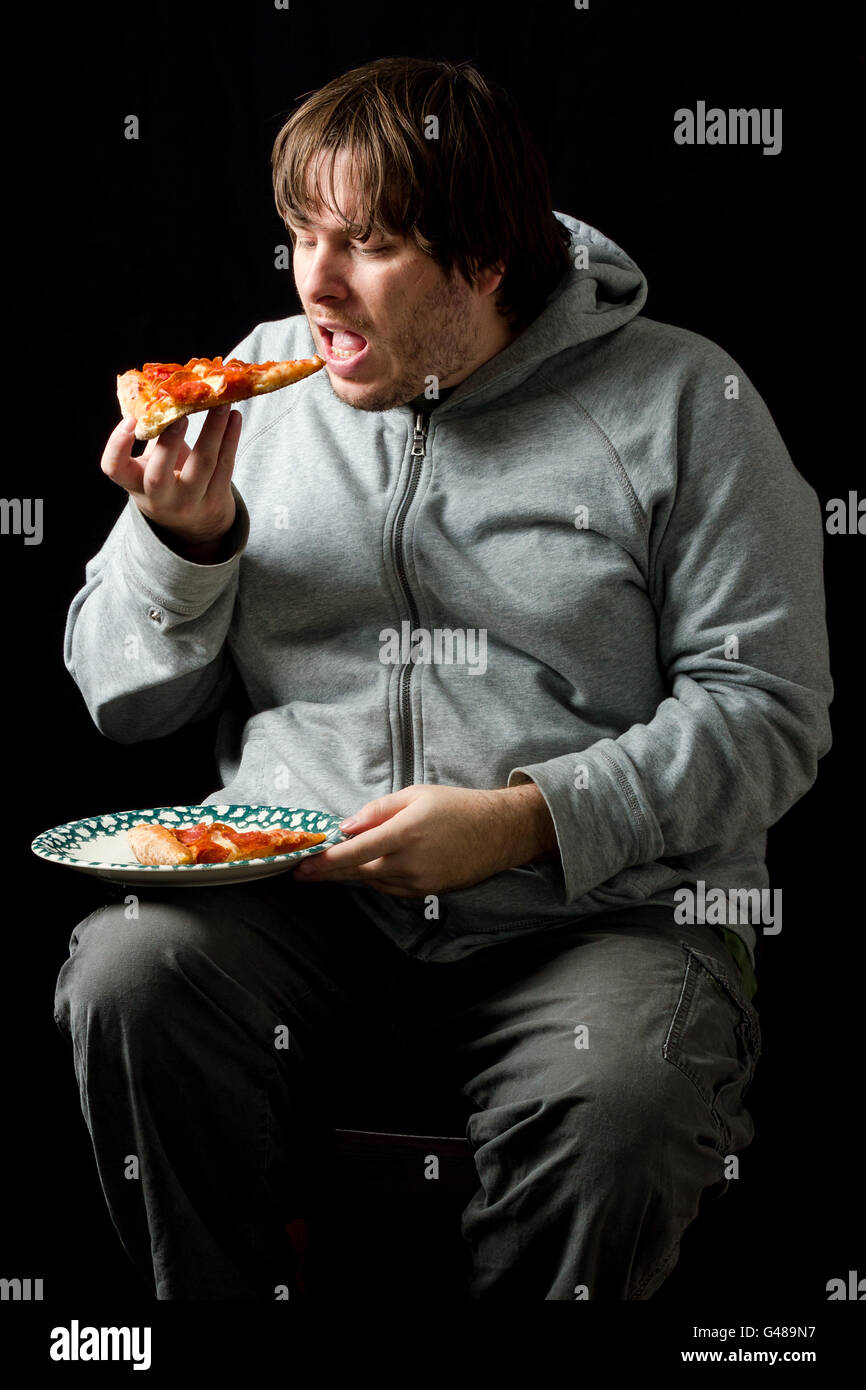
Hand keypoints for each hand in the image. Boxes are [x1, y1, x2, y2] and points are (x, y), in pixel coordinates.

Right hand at [101, 406, 241, 549]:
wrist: (195, 521)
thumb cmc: (167, 478)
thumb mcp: (150, 464)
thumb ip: (152, 433)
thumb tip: (159, 386)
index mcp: (135, 484)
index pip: (114, 469)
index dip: (117, 445)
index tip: (129, 421)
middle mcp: (159, 498)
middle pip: (159, 475)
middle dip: (170, 444)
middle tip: (181, 415)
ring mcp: (189, 502)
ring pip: (203, 465)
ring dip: (213, 430)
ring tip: (221, 403)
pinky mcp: (216, 499)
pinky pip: (225, 466)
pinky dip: (230, 438)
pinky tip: (235, 417)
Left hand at [292, 782, 556, 896]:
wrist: (499, 832)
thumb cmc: (456, 806)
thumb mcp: (415, 795)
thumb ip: (377, 810)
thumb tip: (345, 827)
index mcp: (404, 833)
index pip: (354, 853)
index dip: (324, 862)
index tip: (301, 867)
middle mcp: (409, 863)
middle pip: (358, 873)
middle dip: (329, 873)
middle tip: (303, 873)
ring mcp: (419, 883)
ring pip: (373, 883)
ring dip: (353, 875)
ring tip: (332, 867)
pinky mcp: (428, 893)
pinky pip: (392, 888)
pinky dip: (376, 879)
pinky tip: (367, 869)